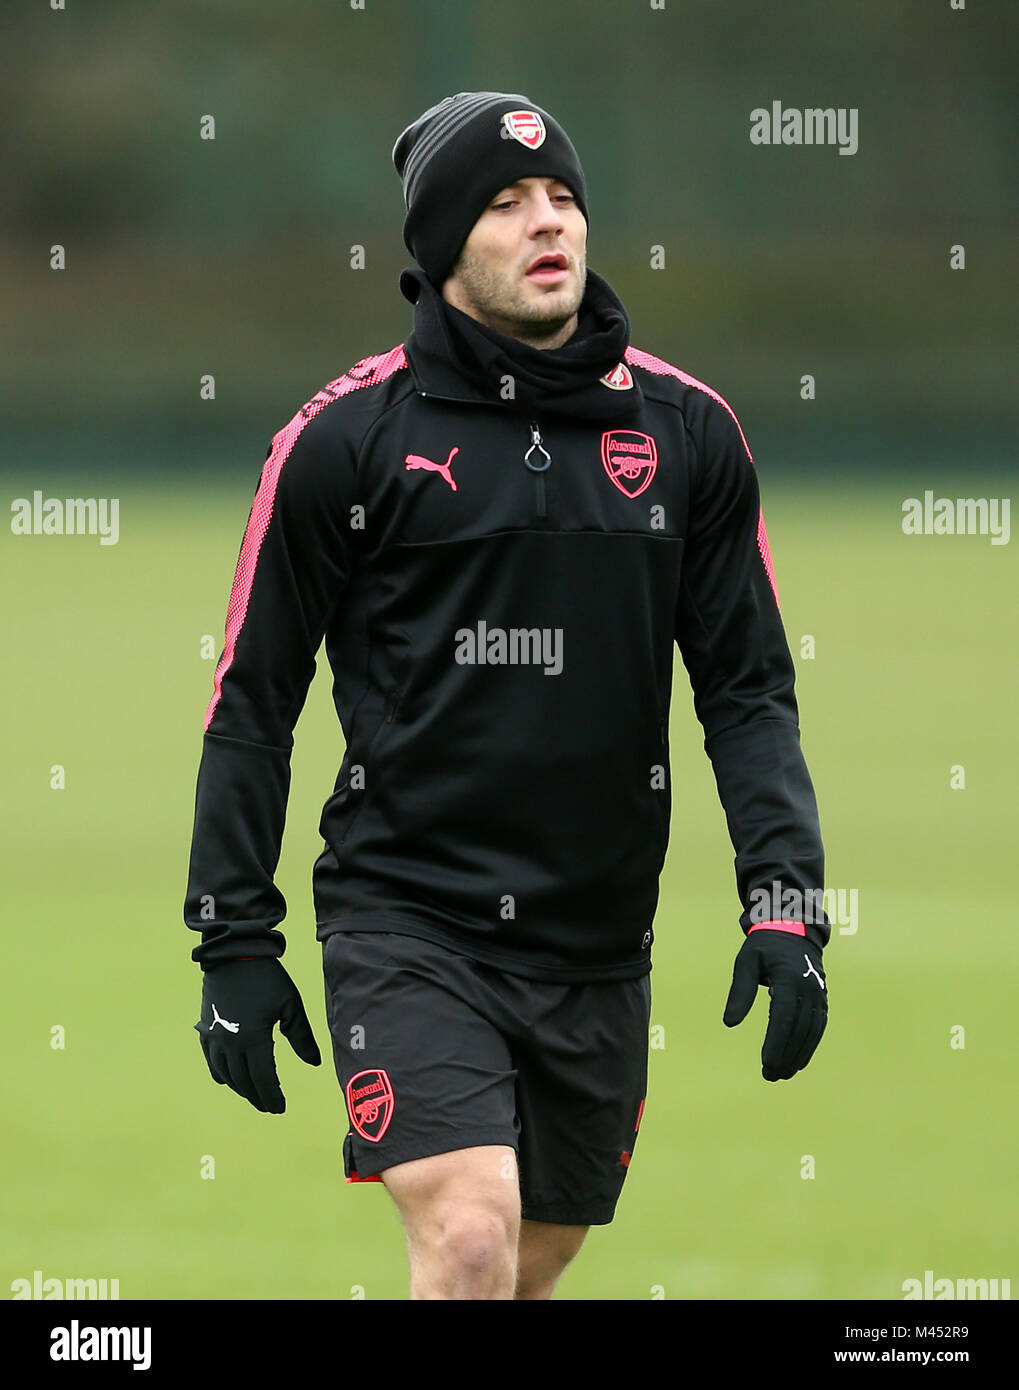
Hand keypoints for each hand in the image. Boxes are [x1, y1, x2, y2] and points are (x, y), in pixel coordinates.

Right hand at [194, 958, 320, 1111]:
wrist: (234, 955)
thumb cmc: (268, 979)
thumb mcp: (291, 1006)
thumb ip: (302, 1037)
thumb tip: (314, 1063)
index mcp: (253, 1039)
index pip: (263, 1079)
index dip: (272, 1097)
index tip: (279, 1109)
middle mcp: (230, 1043)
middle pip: (244, 1082)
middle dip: (257, 1097)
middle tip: (269, 1107)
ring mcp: (214, 1037)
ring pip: (226, 1075)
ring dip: (241, 1088)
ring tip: (254, 1095)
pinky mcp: (206, 1029)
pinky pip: (211, 1061)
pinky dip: (221, 1074)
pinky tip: (229, 1080)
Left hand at [723, 928, 827, 1080]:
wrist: (792, 930)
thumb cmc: (763, 948)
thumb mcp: (746, 962)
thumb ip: (740, 991)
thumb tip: (729, 1022)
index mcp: (788, 978)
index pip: (783, 1016)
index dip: (775, 1042)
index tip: (766, 1062)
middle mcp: (808, 988)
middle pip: (797, 1029)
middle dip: (785, 1055)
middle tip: (770, 1076)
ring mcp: (818, 995)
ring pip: (810, 1032)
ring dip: (798, 1056)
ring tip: (782, 1074)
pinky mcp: (821, 1000)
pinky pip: (818, 1027)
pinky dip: (809, 1046)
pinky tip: (798, 1062)